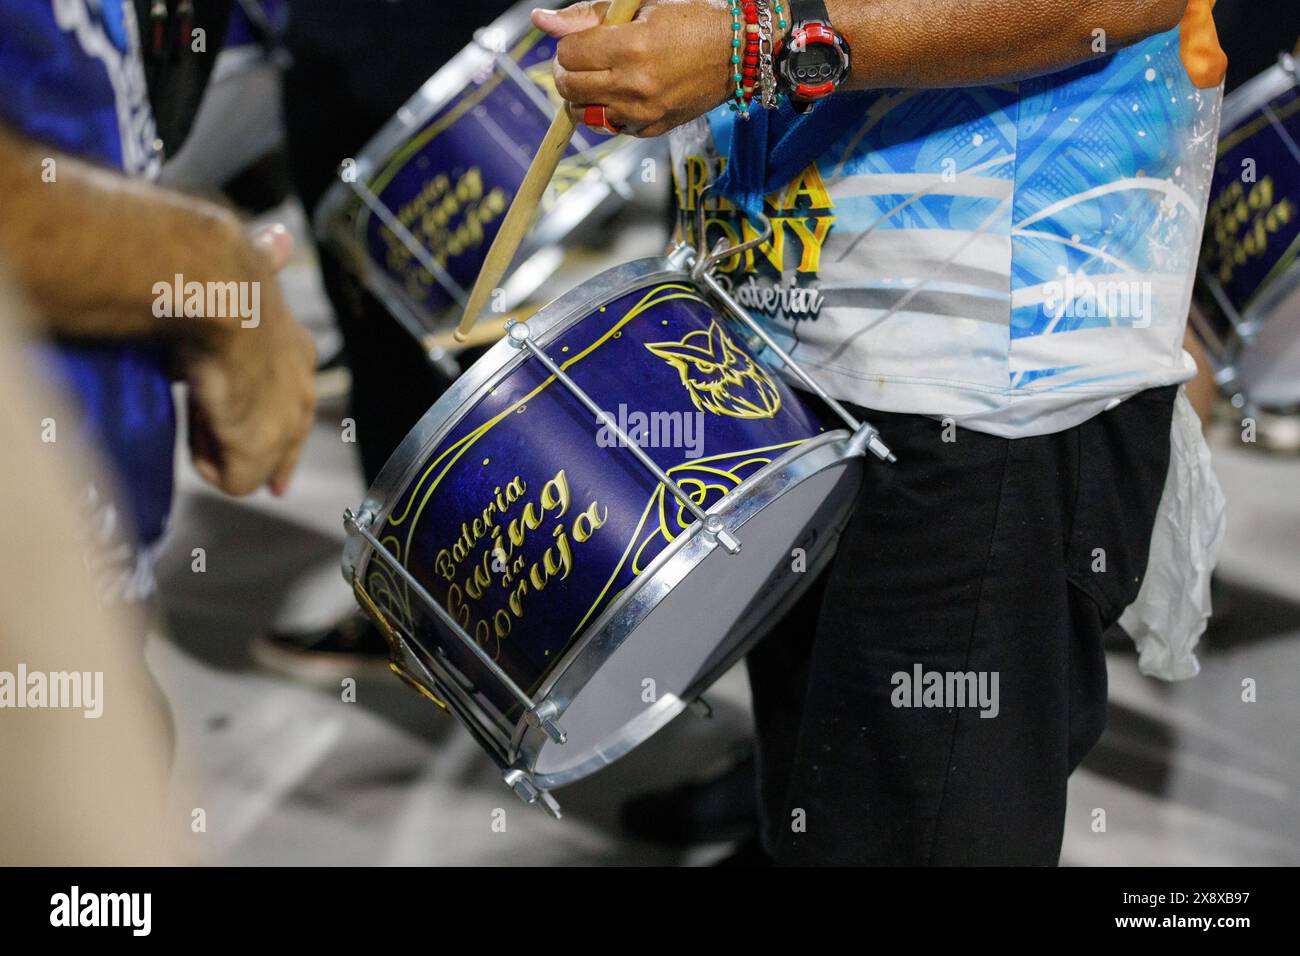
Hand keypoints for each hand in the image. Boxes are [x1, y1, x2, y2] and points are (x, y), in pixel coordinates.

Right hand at [181, 223, 316, 496]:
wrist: (221, 293)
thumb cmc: (222, 276)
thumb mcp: (248, 271)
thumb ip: (264, 264)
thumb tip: (278, 240)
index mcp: (298, 351)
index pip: (295, 402)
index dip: (279, 433)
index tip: (277, 475)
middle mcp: (302, 391)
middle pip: (286, 443)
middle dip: (254, 455)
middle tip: (217, 444)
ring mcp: (287, 424)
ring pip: (249, 461)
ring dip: (215, 442)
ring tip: (195, 406)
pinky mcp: (261, 450)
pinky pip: (230, 479)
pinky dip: (206, 459)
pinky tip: (196, 423)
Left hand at [533, 0, 733, 137]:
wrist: (738, 53)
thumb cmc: (693, 19)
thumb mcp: (640, 4)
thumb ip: (588, 14)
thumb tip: (541, 22)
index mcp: (632, 47)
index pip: (568, 54)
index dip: (568, 44)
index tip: (582, 39)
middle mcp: (635, 85)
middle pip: (569, 86)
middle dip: (568, 71)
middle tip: (583, 59)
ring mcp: (642, 113)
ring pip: (583, 111)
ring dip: (584, 93)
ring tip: (603, 76)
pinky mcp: (650, 129)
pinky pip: (608, 126)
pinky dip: (606, 110)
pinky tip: (623, 92)